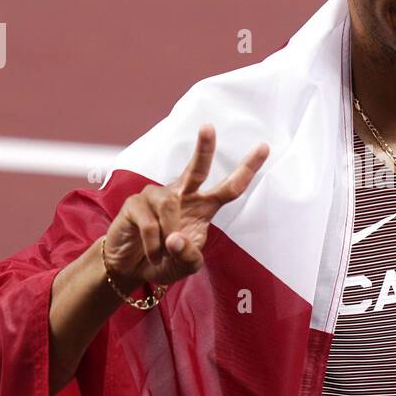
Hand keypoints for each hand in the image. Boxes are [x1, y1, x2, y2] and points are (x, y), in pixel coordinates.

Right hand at [102, 125, 269, 292]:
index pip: (229, 188)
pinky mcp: (135, 204)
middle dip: (203, 148)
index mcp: (203, 208)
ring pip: (169, 207)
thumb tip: (175, 238)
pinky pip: (150, 223)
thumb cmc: (165, 261)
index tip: (264, 147)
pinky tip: (152, 254)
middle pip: (197, 169)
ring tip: (162, 255)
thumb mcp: (185, 266)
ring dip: (168, 237)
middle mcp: (181, 196)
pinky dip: (153, 245)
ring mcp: (157, 197)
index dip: (246, 169)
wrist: (131, 268)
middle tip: (208, 127)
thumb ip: (188, 256)